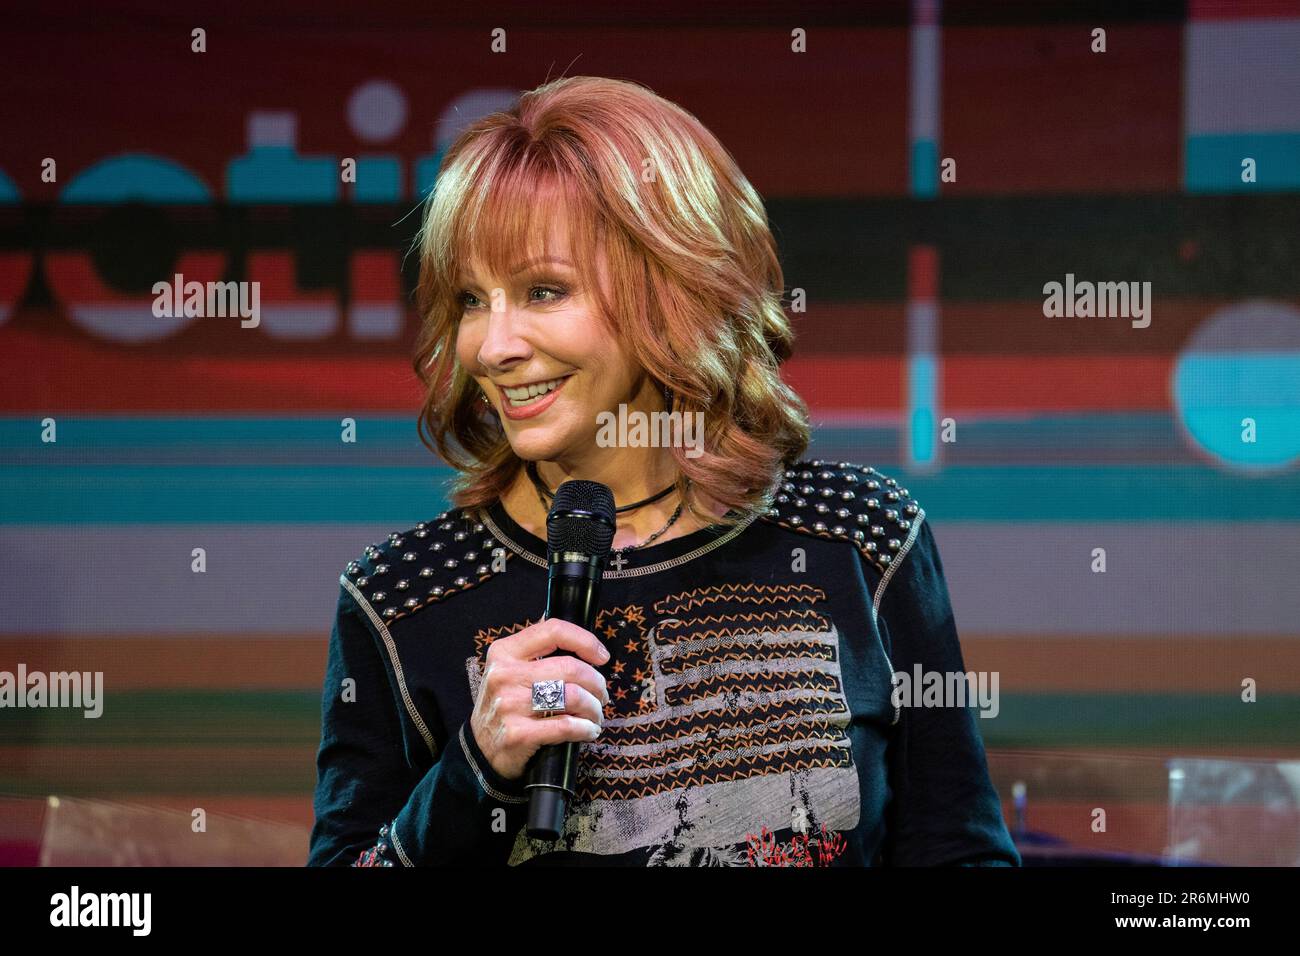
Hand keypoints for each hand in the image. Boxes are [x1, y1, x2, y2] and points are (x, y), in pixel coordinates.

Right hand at [468, 618, 610, 781]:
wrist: (480, 750)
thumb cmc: (505, 705)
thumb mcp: (508, 670)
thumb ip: (536, 652)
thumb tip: (578, 639)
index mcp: (504, 652)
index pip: (553, 631)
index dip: (585, 641)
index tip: (601, 656)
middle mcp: (504, 675)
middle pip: (570, 667)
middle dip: (596, 682)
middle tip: (601, 695)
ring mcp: (510, 705)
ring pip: (573, 696)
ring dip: (594, 708)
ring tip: (595, 715)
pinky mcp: (518, 734)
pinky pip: (566, 726)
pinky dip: (586, 728)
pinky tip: (588, 730)